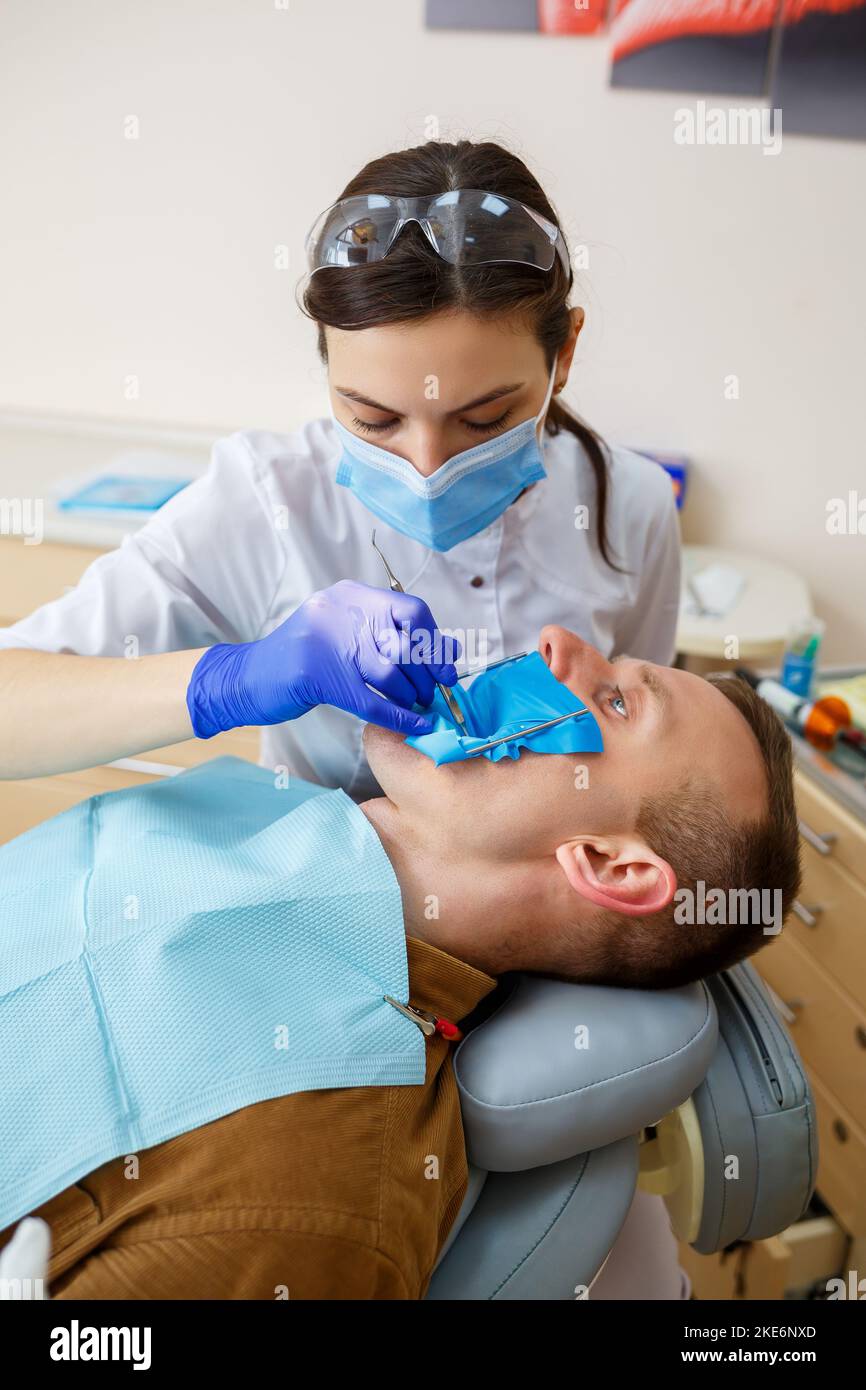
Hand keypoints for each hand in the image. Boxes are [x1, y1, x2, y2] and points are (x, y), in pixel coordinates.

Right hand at [187, 580, 460, 737]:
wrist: (248, 679)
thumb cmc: (302, 660)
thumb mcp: (343, 633)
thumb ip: (386, 635)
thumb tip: (445, 649)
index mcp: (350, 596)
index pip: (411, 609)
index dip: (434, 640)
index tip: (447, 667)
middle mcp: (341, 612)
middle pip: (405, 644)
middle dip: (427, 674)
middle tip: (434, 693)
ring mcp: (327, 643)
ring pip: (392, 674)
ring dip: (412, 697)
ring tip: (417, 707)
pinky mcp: (318, 678)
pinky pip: (373, 701)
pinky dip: (400, 717)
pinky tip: (416, 725)